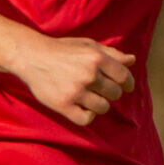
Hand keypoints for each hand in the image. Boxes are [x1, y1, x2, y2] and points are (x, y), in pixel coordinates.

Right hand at [14, 36, 137, 124]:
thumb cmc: (63, 50)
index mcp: (97, 58)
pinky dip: (87, 115)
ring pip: (103, 108)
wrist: (31, 56)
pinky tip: (81, 107)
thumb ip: (111, 54)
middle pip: (115, 94)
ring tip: (88, 97)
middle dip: (110, 93)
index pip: (124, 77)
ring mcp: (75, 91)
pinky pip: (86, 119)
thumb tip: (132, 60)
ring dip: (98, 104)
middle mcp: (88, 74)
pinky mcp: (63, 105)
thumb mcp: (88, 45)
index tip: (124, 87)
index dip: (127, 84)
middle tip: (98, 89)